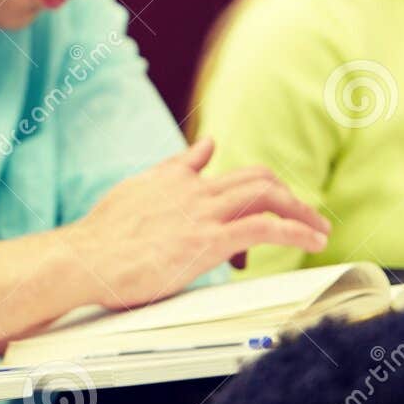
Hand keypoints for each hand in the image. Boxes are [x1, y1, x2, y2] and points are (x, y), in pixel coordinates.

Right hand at [67, 138, 329, 310]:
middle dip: (288, 196)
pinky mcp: (207, 240)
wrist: (84, 258)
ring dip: (301, 213)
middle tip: (307, 217)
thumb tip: (204, 146)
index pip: (225, 169)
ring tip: (319, 230)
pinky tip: (312, 241)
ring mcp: (202, 213)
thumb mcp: (137, 189)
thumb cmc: (101, 235)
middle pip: (258, 179)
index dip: (252, 185)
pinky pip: (264, 228)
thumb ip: (173, 168)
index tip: (269, 203)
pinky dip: (295, 231)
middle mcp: (193, 189)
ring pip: (267, 197)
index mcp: (175, 178)